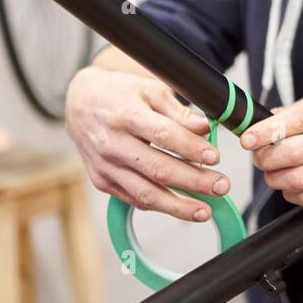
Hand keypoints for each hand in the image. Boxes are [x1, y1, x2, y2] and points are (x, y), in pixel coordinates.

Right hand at [64, 66, 231, 220]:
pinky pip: (134, 199)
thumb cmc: (121, 95)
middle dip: (194, 181)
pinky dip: (160, 205)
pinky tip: (181, 208)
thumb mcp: (151, 91)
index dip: (191, 148)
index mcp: (126, 115)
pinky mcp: (101, 181)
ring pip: (145, 193)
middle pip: (158, 169)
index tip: (215, 157)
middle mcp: (112, 143)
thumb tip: (206, 129)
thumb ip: (179, 112)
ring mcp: (105, 166)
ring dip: (179, 207)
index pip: (163, 135)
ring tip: (205, 212)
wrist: (80, 104)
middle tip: (222, 186)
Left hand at [240, 92, 302, 206]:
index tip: (248, 139)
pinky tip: (292, 182)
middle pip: (290, 155)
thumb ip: (295, 112)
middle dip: (265, 158)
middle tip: (260, 157)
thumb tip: (262, 121)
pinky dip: (290, 192)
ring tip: (274, 170)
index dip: (264, 132)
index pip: (293, 122)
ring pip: (295, 180)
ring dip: (274, 178)